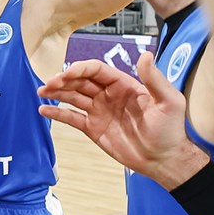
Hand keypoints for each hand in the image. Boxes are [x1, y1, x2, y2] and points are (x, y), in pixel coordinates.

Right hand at [38, 53, 207, 188]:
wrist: (164, 159)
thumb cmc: (171, 130)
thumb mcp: (169, 101)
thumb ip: (155, 79)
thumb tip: (146, 55)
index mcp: (124, 85)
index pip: (96, 70)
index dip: (80, 69)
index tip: (67, 74)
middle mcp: (108, 95)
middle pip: (81, 81)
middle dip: (64, 80)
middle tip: (50, 83)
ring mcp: (99, 111)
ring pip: (73, 97)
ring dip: (57, 92)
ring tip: (42, 91)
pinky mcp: (93, 128)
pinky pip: (72, 118)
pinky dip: (57, 113)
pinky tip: (44, 109)